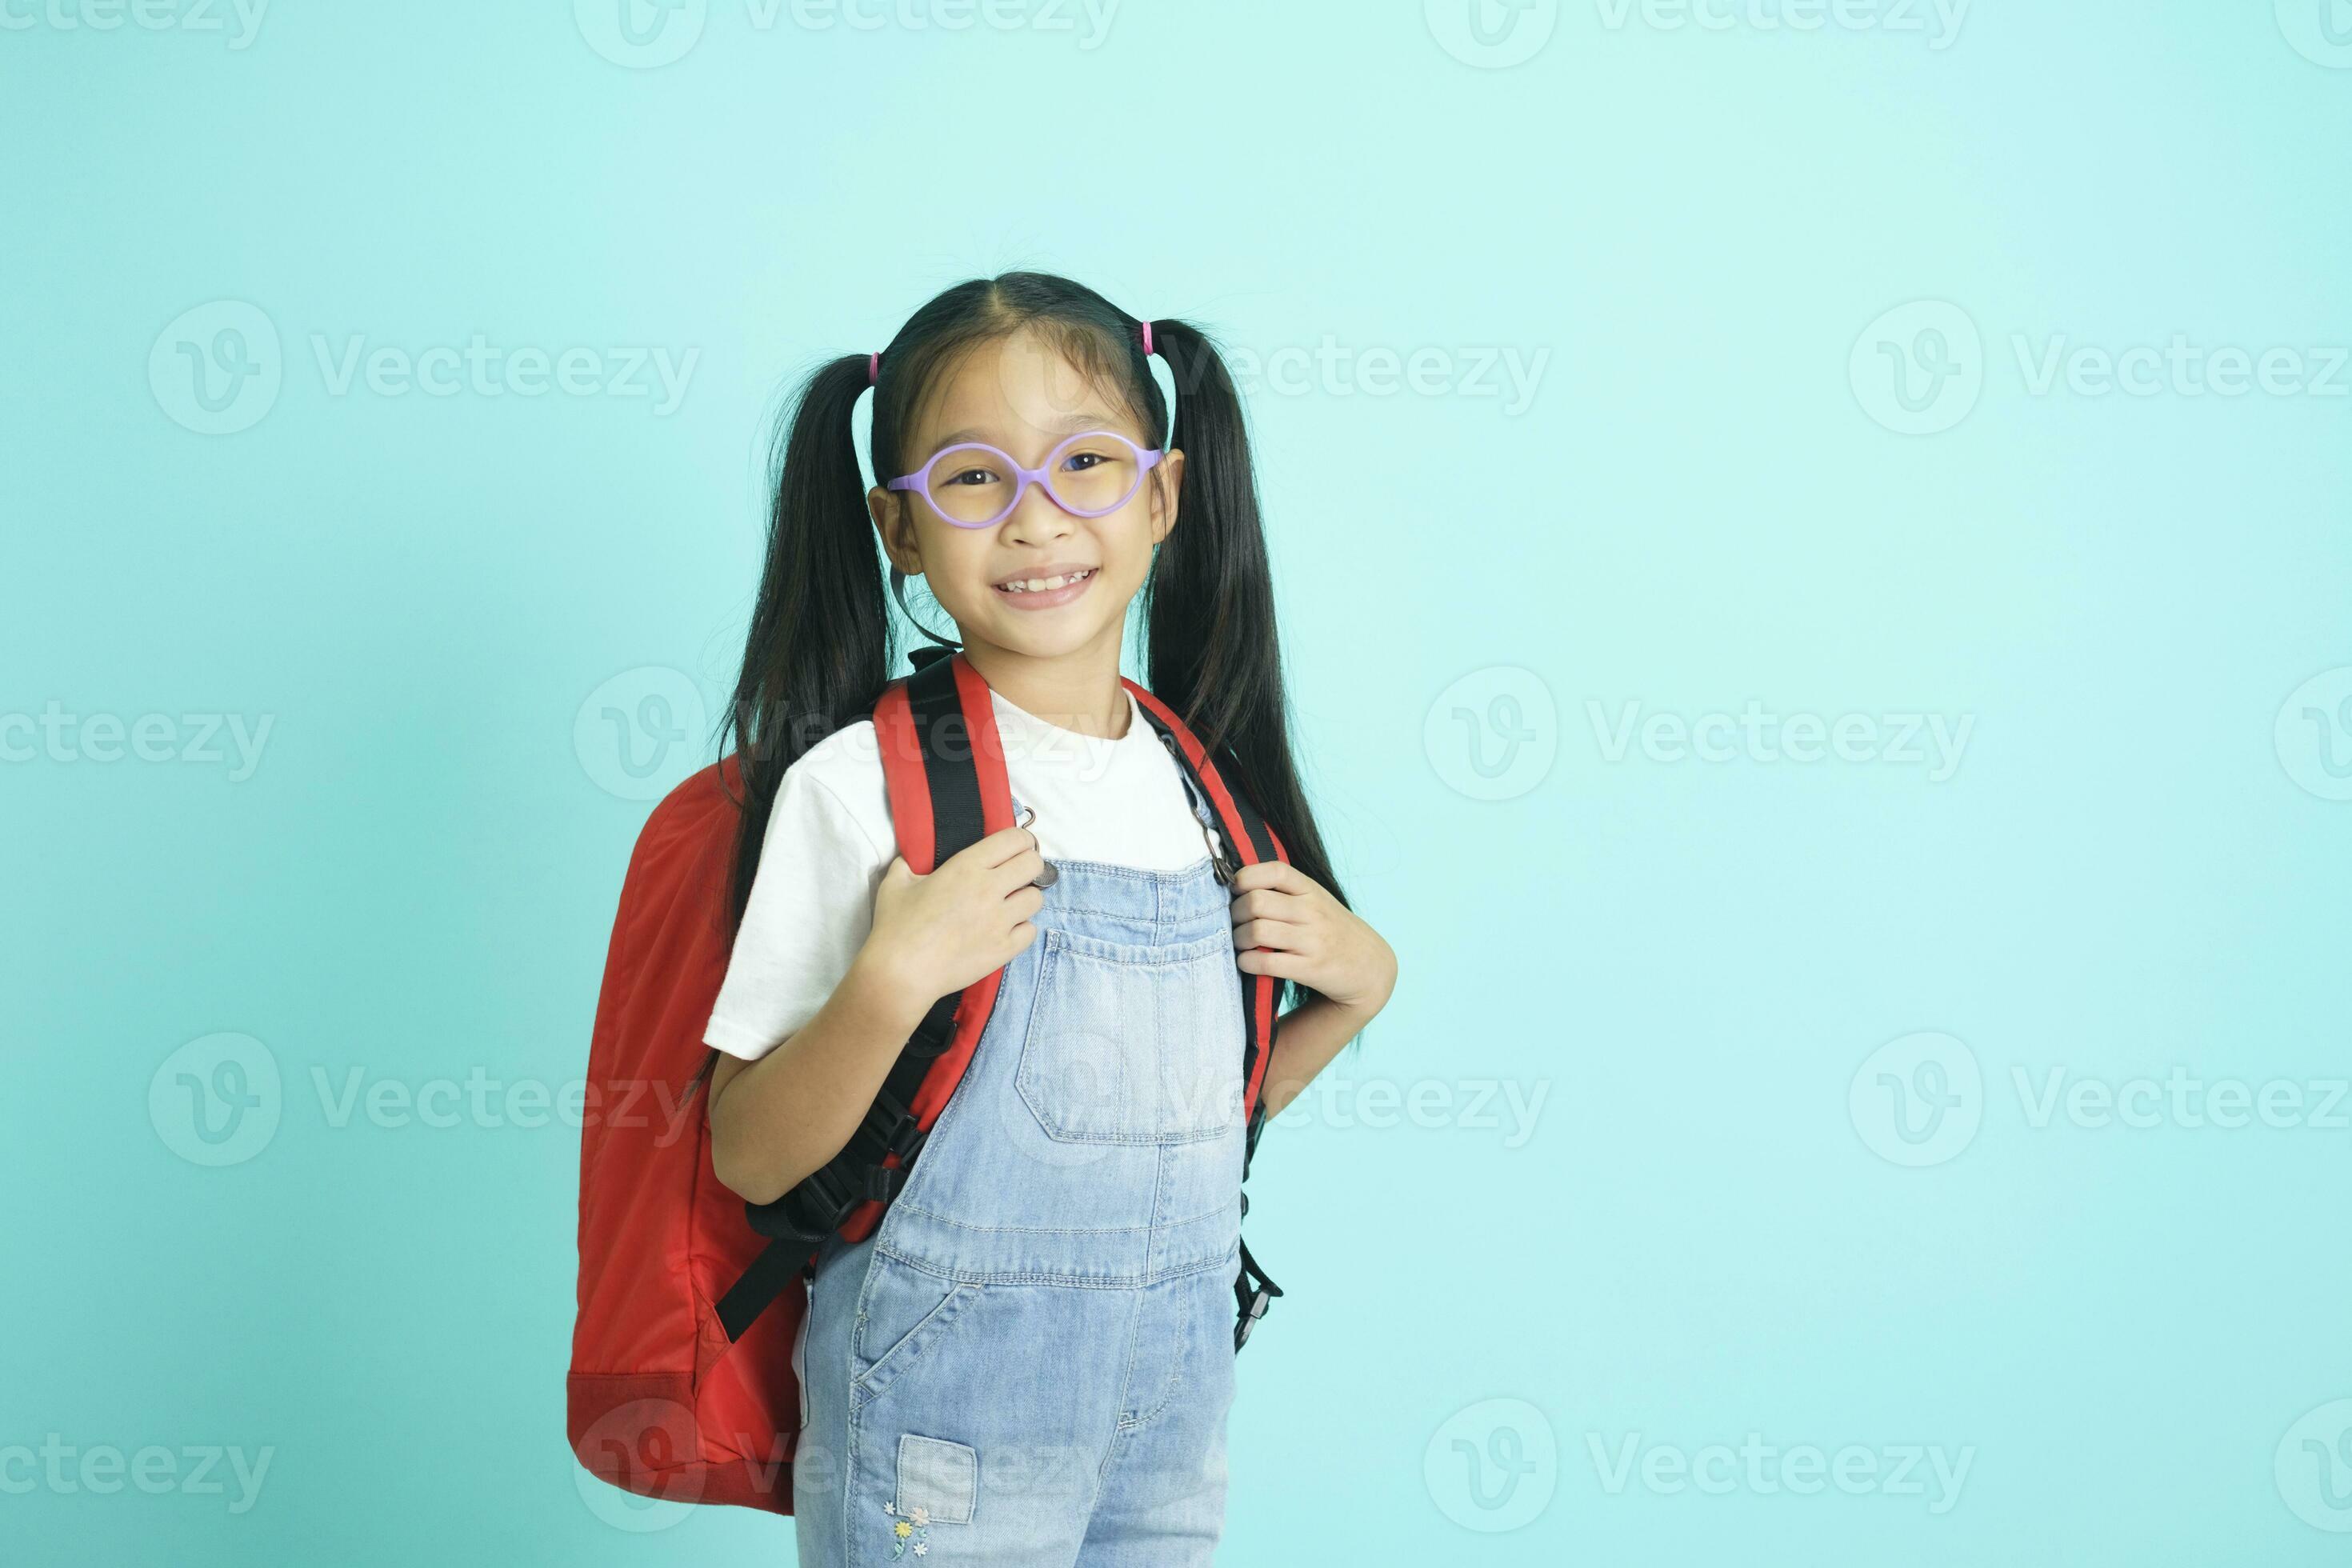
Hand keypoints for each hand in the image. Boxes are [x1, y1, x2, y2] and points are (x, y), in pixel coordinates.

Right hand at [862, 825, 1046, 1001]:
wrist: (901, 972)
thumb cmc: (896, 927)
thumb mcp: (895, 883)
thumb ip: (909, 863)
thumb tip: (912, 856)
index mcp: (966, 867)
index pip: (1014, 839)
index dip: (1021, 840)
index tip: (1016, 847)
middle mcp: (988, 889)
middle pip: (1034, 864)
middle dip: (1029, 865)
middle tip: (1016, 874)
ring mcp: (999, 921)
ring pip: (1036, 899)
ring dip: (1025, 899)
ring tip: (1009, 905)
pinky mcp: (1004, 949)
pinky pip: (1030, 931)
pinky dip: (1021, 930)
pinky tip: (1005, 930)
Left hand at [1228, 862, 1395, 1016]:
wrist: (1371, 967)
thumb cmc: (1333, 931)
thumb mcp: (1317, 902)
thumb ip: (1286, 892)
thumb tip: (1237, 885)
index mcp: (1311, 890)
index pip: (1275, 871)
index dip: (1247, 877)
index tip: (1236, 889)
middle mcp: (1312, 911)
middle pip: (1256, 902)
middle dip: (1236, 913)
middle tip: (1235, 922)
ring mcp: (1313, 940)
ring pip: (1257, 931)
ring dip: (1238, 939)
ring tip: (1241, 943)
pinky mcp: (1311, 968)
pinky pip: (1266, 962)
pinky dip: (1247, 962)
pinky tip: (1248, 962)